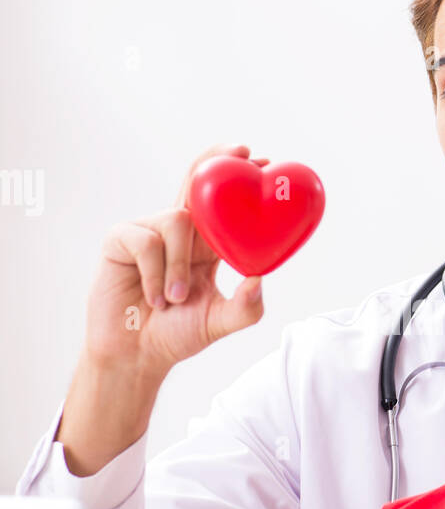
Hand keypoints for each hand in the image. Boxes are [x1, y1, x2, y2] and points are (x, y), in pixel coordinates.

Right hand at [84, 143, 268, 380]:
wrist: (136, 356)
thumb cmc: (175, 336)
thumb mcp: (218, 322)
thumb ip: (245, 307)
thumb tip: (261, 279)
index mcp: (205, 247)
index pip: (222, 205)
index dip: (236, 179)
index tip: (260, 160)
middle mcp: (178, 233)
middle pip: (195, 184)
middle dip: (216, 163)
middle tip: (240, 152)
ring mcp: (147, 232)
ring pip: (177, 222)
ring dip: (179, 266)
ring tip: (174, 298)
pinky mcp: (120, 240)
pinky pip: (146, 241)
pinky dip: (154, 273)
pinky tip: (152, 297)